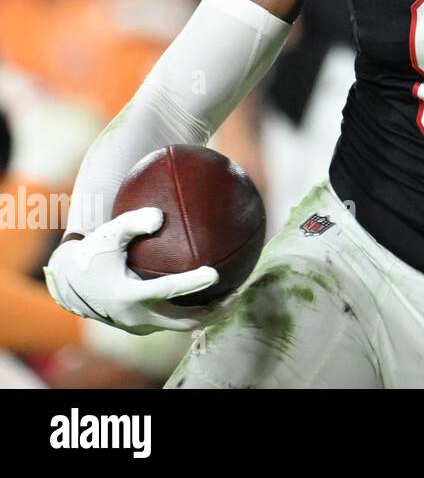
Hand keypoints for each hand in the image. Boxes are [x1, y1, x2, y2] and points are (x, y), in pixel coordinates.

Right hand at [43, 208, 217, 334]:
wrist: (69, 282)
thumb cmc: (93, 252)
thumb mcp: (108, 234)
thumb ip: (133, 222)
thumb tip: (160, 214)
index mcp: (127, 295)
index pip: (166, 291)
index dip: (192, 283)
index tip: (215, 273)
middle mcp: (134, 316)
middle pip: (183, 321)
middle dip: (213, 310)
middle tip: (237, 293)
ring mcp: (138, 325)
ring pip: (180, 325)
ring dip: (207, 314)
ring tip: (233, 297)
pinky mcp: (141, 326)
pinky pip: (172, 321)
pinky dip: (193, 312)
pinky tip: (212, 295)